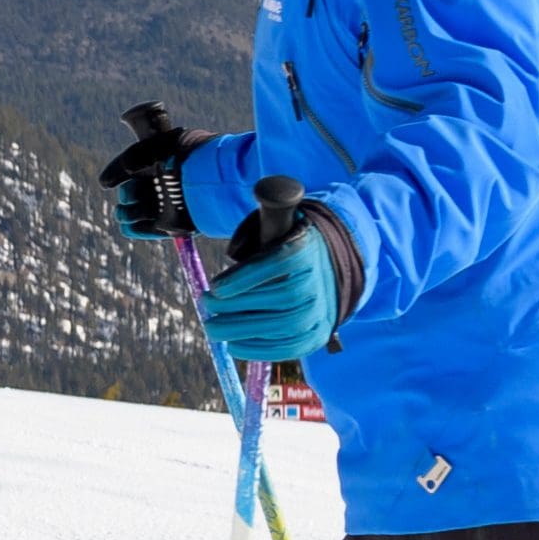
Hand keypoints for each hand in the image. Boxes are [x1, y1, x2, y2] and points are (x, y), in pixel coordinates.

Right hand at [101, 108, 205, 241]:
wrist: (208, 177)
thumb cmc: (183, 156)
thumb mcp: (155, 147)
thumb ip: (132, 156)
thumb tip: (119, 174)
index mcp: (161, 163)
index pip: (130, 169)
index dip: (116, 174)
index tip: (108, 182)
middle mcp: (163, 185)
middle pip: (131, 193)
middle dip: (127, 195)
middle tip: (131, 194)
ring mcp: (167, 206)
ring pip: (133, 213)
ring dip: (127, 212)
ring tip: (130, 210)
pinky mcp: (172, 225)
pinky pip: (144, 230)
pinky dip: (135, 229)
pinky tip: (130, 224)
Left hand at [202, 183, 358, 361]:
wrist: (332, 267)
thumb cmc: (291, 244)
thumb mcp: (283, 220)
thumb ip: (273, 204)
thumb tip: (267, 190)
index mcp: (308, 251)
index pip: (279, 264)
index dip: (244, 278)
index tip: (215, 287)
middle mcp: (320, 281)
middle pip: (280, 298)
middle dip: (237, 306)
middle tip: (207, 306)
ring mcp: (323, 310)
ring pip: (284, 325)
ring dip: (242, 330)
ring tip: (214, 327)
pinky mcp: (319, 333)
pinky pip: (291, 346)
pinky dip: (260, 349)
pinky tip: (235, 346)